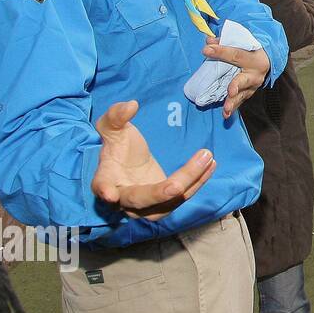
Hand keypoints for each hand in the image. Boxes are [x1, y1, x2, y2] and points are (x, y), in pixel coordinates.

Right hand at [91, 101, 215, 219]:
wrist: (129, 163)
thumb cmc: (118, 145)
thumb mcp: (113, 127)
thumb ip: (117, 115)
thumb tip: (131, 105)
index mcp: (105, 179)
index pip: (103, 186)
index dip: (105, 191)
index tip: (110, 194)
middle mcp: (124, 199)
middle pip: (142, 199)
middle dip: (161, 193)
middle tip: (177, 185)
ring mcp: (145, 206)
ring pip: (168, 202)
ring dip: (189, 182)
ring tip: (207, 158)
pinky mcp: (165, 204)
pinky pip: (183, 196)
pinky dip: (198, 181)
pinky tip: (210, 163)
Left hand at [203, 35, 270, 117]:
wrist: (266, 61)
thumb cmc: (250, 50)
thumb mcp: (241, 43)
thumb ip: (224, 43)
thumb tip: (208, 43)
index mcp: (254, 58)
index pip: (236, 55)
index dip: (221, 52)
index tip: (206, 50)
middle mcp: (255, 74)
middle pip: (244, 80)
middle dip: (236, 86)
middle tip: (230, 91)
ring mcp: (252, 86)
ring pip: (242, 94)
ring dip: (233, 102)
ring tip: (226, 109)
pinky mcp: (248, 93)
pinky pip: (240, 101)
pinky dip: (233, 108)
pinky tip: (226, 114)